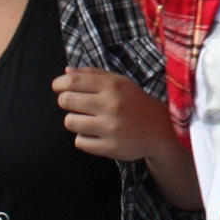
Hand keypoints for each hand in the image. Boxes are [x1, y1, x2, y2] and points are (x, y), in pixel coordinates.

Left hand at [55, 68, 184, 162]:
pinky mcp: (110, 147)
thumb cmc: (135, 102)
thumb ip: (93, 75)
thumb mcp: (120, 82)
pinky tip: (95, 135)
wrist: (161, 129)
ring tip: (86, 121)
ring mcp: (111, 128)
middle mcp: (111, 105)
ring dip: (74, 121)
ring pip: (70, 122)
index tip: (58, 88)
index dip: (59, 84)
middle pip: (66, 101)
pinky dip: (84, 138)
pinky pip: (80, 142)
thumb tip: (66, 72)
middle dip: (65, 102)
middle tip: (75, 105)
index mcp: (113, 86)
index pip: (73, 82)